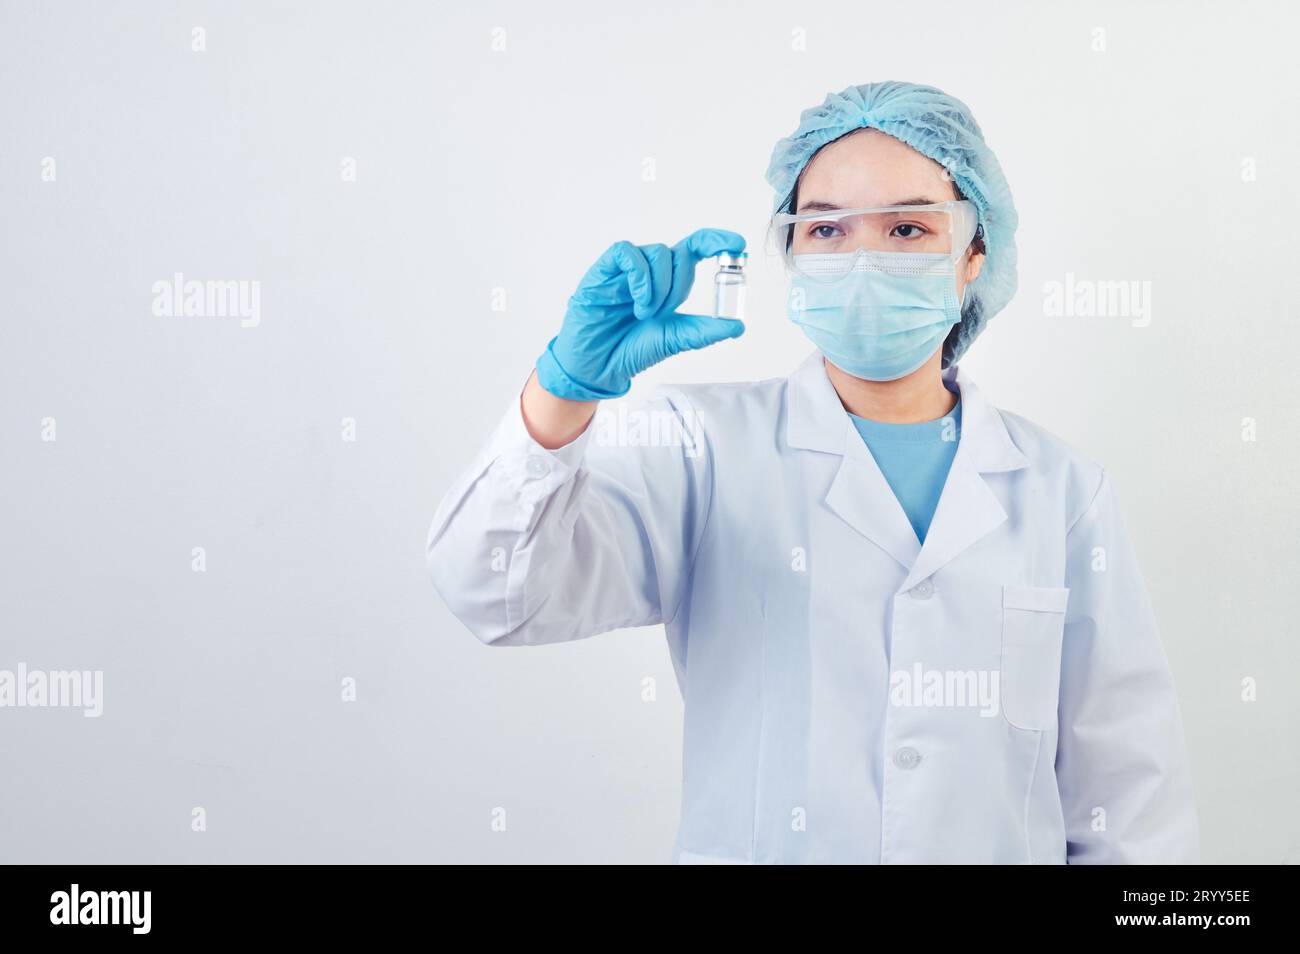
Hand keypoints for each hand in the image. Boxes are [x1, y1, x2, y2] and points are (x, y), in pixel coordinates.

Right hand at [535, 228, 745, 400]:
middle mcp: (650, 272)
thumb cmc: (631, 349)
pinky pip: (627, 253)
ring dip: (659, 286)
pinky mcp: (604, 271)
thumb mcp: (674, 340)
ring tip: (645, 313)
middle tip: (664, 312)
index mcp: (668, 283)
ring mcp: (626, 270)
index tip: (737, 245)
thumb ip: (703, 331)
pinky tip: (637, 299)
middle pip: (679, 253)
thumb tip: (736, 326)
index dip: (716, 240)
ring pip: (656, 252)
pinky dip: (639, 275)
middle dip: (680, 284)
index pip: (695, 249)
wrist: (599, 366)